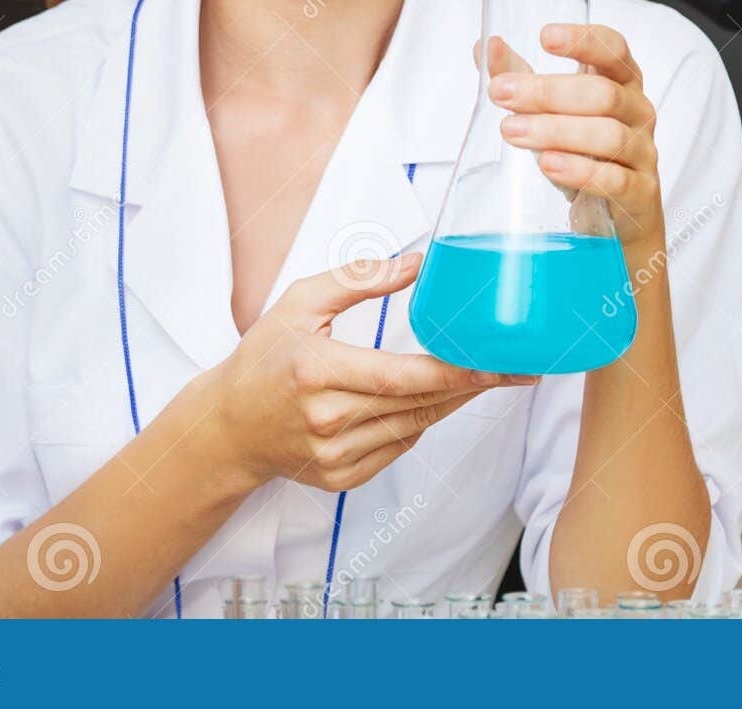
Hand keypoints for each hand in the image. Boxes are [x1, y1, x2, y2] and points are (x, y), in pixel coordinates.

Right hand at [199, 252, 533, 492]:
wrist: (227, 427)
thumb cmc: (264, 357)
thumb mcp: (301, 303)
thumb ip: (359, 280)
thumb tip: (418, 264)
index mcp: (317, 372)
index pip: (402, 376)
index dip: (454, 372)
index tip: (496, 363)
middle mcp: (327, 420)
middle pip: (418, 403)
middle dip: (471, 385)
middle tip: (513, 366)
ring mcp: (335, 456)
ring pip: (415, 427)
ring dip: (452, 402)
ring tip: (483, 377)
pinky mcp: (341, 478)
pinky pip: (399, 448)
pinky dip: (420, 422)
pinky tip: (434, 400)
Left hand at [486, 23, 664, 248]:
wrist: (617, 215)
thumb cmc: (584, 153)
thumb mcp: (552, 112)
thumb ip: (520, 76)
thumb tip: (485, 47)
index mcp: (621, 82)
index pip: (613, 49)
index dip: (583, 40)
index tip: (545, 37)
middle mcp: (637, 112)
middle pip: (603, 93)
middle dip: (548, 92)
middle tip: (502, 93)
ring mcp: (643, 153)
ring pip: (609, 135)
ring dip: (556, 131)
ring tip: (513, 131)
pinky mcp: (640, 193)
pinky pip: (615, 180)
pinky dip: (581, 172)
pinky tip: (549, 165)